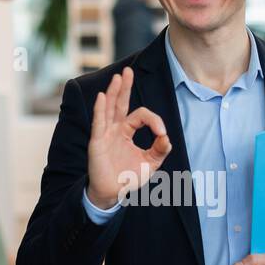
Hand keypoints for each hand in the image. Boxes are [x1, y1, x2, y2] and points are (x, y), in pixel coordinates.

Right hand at [86, 67, 172, 208]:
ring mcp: (105, 134)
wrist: (112, 193)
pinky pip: (99, 123)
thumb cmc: (128, 177)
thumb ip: (160, 150)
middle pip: (120, 103)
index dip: (153, 120)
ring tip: (118, 78)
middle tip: (128, 71)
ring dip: (114, 93)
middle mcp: (115, 129)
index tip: (161, 133)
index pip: (141, 116)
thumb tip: (167, 138)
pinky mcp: (97, 142)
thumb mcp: (151, 164)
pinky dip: (100, 110)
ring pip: (109, 109)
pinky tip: (103, 97)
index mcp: (127, 131)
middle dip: (124, 87)